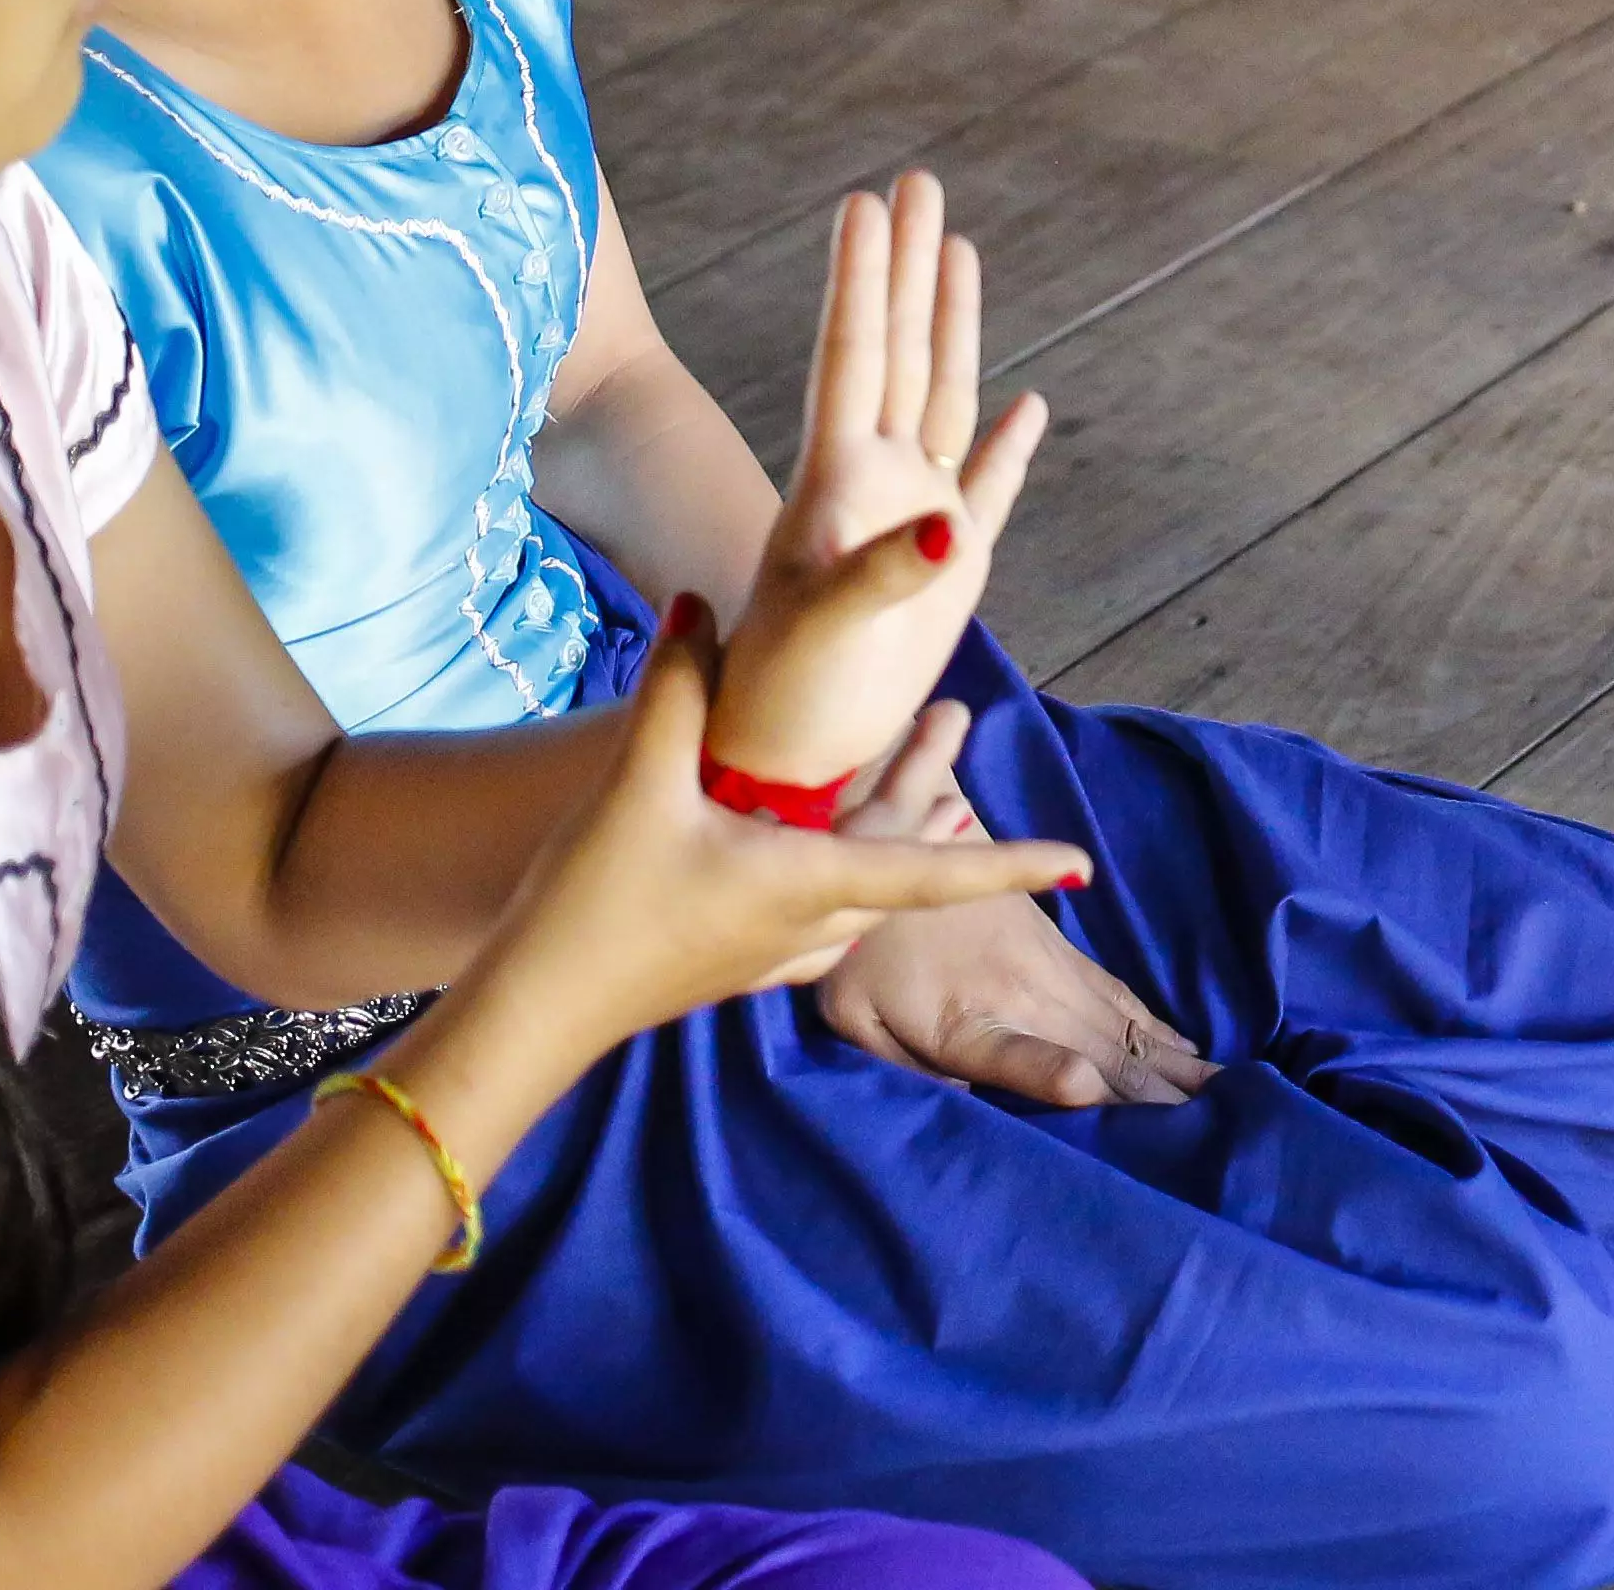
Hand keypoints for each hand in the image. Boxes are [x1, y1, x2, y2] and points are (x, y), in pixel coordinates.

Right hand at [505, 608, 1082, 1043]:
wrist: (531, 1010)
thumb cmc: (592, 904)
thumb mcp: (639, 782)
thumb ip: (679, 689)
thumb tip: (700, 603)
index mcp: (806, 884)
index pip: (933, 872)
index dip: (1010, 861)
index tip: (1082, 863)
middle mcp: (804, 926)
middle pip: (899, 866)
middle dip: (940, 805)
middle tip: (963, 734)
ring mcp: (769, 954)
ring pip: (860, 894)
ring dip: (896, 840)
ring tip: (931, 792)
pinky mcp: (731, 965)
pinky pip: (818, 920)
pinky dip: (846, 879)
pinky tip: (833, 867)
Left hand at [713, 172, 1042, 788]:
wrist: (782, 752)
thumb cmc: (786, 691)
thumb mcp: (822, 627)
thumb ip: (883, 573)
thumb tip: (945, 526)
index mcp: (835, 478)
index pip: (852, 356)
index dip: (861, 281)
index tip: (865, 202)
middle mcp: (874, 480)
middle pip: (899, 349)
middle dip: (906, 265)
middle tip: (916, 180)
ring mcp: (913, 516)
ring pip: (941, 394)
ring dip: (952, 322)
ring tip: (957, 248)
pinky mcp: (950, 569)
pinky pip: (989, 486)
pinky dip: (1012, 446)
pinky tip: (1032, 404)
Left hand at [815, 894, 1219, 1109]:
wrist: (893, 833)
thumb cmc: (861, 946)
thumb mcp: (853, 1014)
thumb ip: (905, 1065)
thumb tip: (968, 1101)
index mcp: (967, 1020)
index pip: (1019, 1058)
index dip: (1058, 1076)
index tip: (1095, 1089)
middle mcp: (1023, 995)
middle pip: (1099, 1052)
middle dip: (1156, 1095)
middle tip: (1218, 1133)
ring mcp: (1051, 970)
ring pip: (1121, 1027)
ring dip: (1172, 1064)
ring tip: (1224, 1098)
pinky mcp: (1060, 951)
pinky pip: (1119, 997)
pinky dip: (1157, 1029)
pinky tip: (1186, 1051)